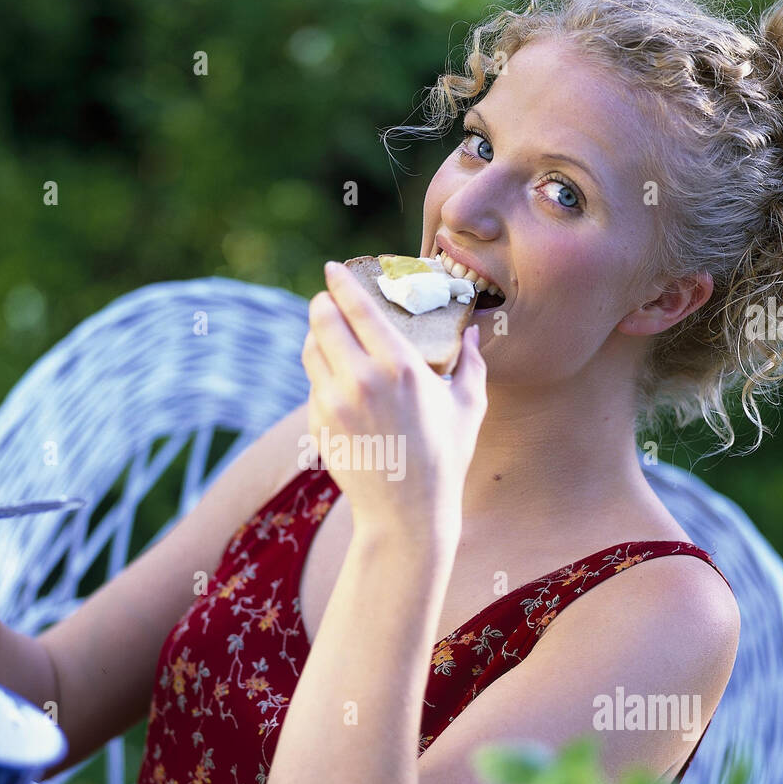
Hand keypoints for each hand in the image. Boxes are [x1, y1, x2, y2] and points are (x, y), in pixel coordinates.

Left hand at [301, 260, 487, 544]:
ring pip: (310, 350)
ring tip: (329, 335)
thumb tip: (472, 331)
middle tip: (328, 300)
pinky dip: (321, 375)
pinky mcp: (317, 425)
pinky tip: (336, 379)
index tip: (333, 269)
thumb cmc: (444, 459)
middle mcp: (361, 380)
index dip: (340, 282)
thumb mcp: (468, 407)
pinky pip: (312, 385)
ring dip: (317, 336)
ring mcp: (333, 404)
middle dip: (322, 304)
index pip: (356, 307)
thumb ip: (472, 362)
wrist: (406, 514)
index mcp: (400, 367)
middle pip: (322, 320)